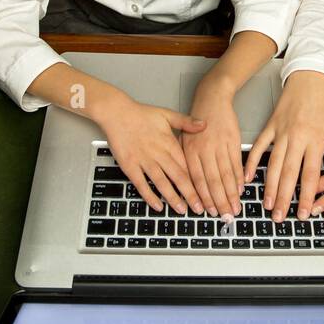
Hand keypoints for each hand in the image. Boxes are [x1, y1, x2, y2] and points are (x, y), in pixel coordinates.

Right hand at [96, 92, 207, 213]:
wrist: (117, 113)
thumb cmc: (141, 114)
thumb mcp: (167, 114)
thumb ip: (186, 122)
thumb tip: (204, 125)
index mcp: (169, 144)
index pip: (188, 166)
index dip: (197, 181)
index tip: (206, 192)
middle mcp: (159, 154)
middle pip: (178, 177)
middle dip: (190, 194)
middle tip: (199, 208)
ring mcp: (144, 161)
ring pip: (162, 183)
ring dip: (173, 198)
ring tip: (182, 210)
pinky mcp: (130, 166)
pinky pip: (141, 184)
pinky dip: (149, 196)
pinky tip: (157, 206)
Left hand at [180, 77, 244, 216]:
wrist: (212, 98)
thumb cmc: (197, 120)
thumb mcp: (184, 137)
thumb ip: (186, 160)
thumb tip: (187, 184)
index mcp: (190, 151)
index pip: (197, 179)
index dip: (203, 197)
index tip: (207, 212)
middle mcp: (205, 150)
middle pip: (213, 181)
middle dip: (220, 201)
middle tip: (225, 216)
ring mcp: (220, 146)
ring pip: (226, 175)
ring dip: (231, 194)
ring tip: (235, 208)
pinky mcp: (233, 141)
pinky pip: (236, 163)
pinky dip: (240, 178)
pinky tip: (241, 189)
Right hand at [245, 70, 323, 223]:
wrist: (308, 79)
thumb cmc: (322, 104)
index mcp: (316, 139)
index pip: (311, 174)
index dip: (308, 196)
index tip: (305, 213)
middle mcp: (298, 137)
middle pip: (289, 173)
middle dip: (284, 198)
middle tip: (280, 217)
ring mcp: (281, 132)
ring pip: (273, 164)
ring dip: (270, 186)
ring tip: (267, 204)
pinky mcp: (270, 126)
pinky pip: (259, 147)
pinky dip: (252, 162)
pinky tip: (248, 178)